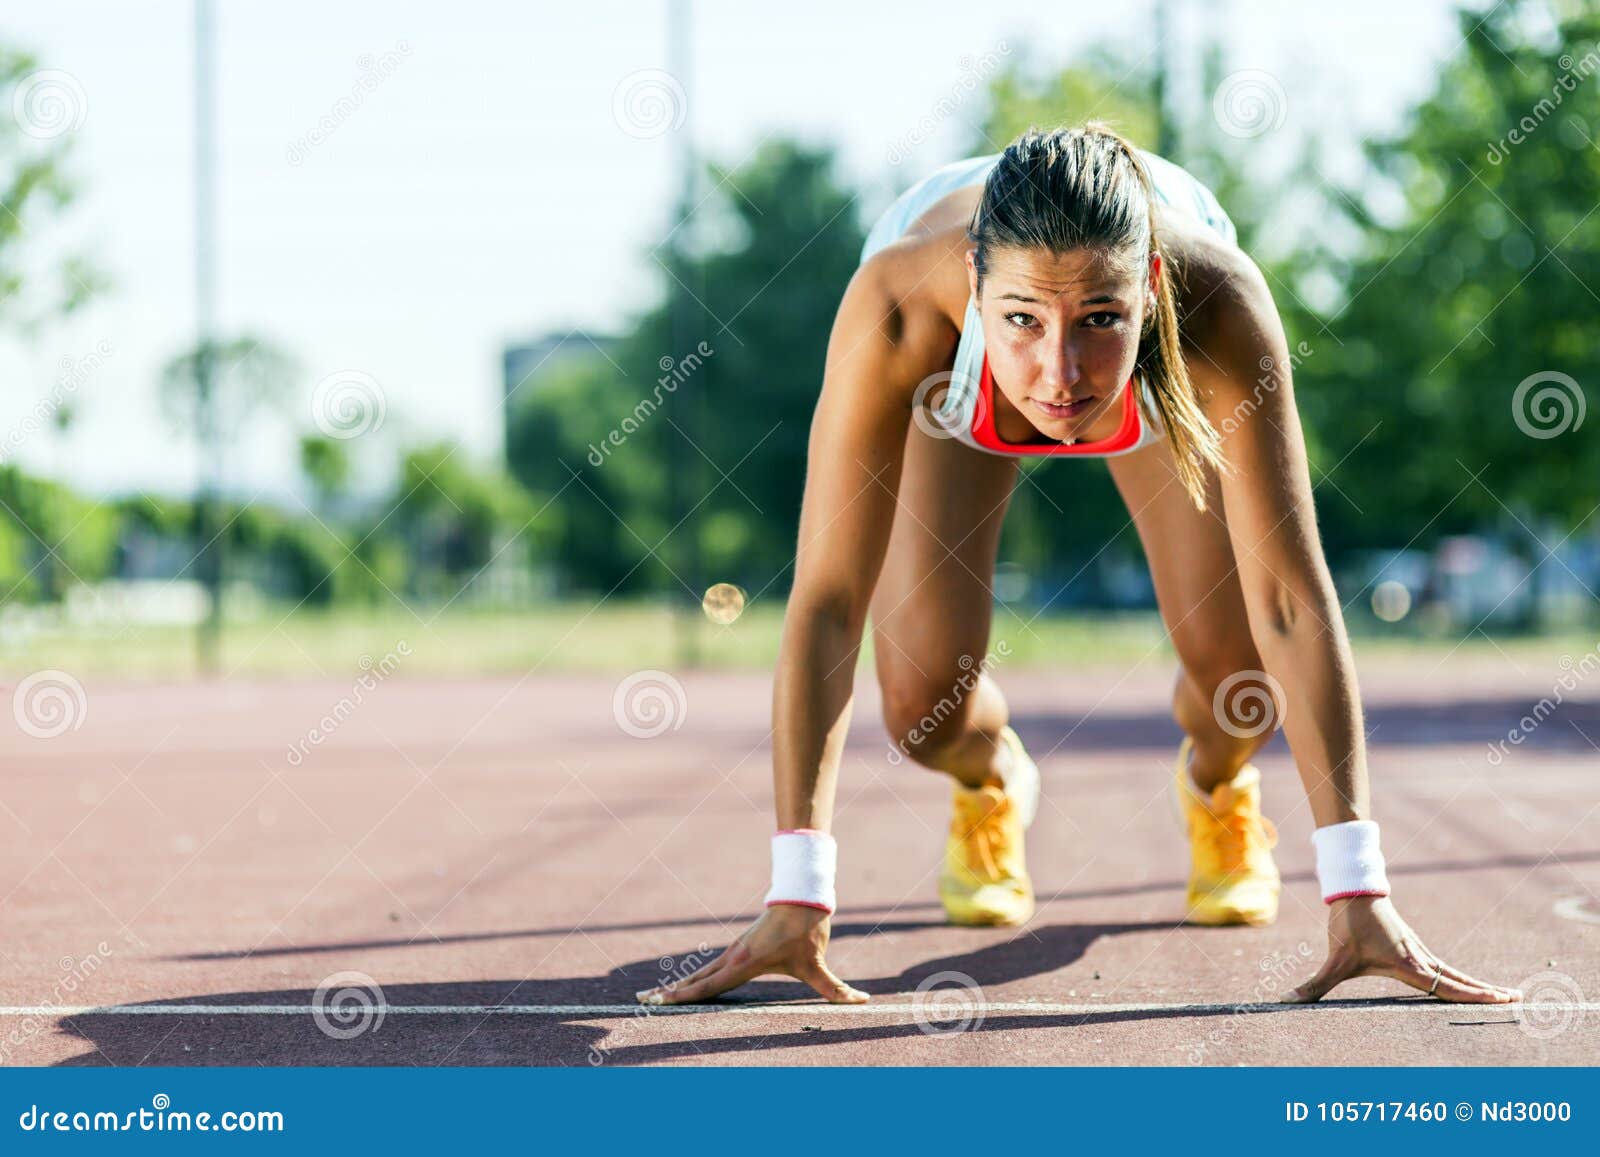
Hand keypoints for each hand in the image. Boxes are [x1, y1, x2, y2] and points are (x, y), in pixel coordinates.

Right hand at [636, 904, 868, 1005]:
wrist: (801, 896)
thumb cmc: (807, 930)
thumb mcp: (818, 964)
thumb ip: (836, 988)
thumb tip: (861, 1002)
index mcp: (745, 963)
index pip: (708, 985)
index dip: (683, 996)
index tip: (659, 1003)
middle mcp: (733, 957)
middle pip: (695, 980)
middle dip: (669, 993)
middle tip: (642, 1002)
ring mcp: (733, 951)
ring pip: (699, 972)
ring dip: (677, 985)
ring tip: (653, 996)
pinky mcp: (738, 948)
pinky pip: (709, 966)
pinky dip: (693, 978)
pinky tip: (685, 985)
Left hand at [1282, 896, 1521, 1003]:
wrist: (1353, 890)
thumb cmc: (1348, 924)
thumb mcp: (1335, 958)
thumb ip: (1315, 984)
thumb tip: (1288, 1000)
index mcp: (1409, 965)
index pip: (1447, 986)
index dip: (1473, 996)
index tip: (1500, 1001)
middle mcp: (1419, 958)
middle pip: (1459, 979)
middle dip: (1487, 991)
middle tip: (1518, 999)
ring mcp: (1418, 951)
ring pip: (1453, 971)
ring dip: (1477, 983)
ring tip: (1503, 994)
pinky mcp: (1412, 946)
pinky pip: (1443, 965)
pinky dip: (1460, 976)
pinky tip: (1464, 982)